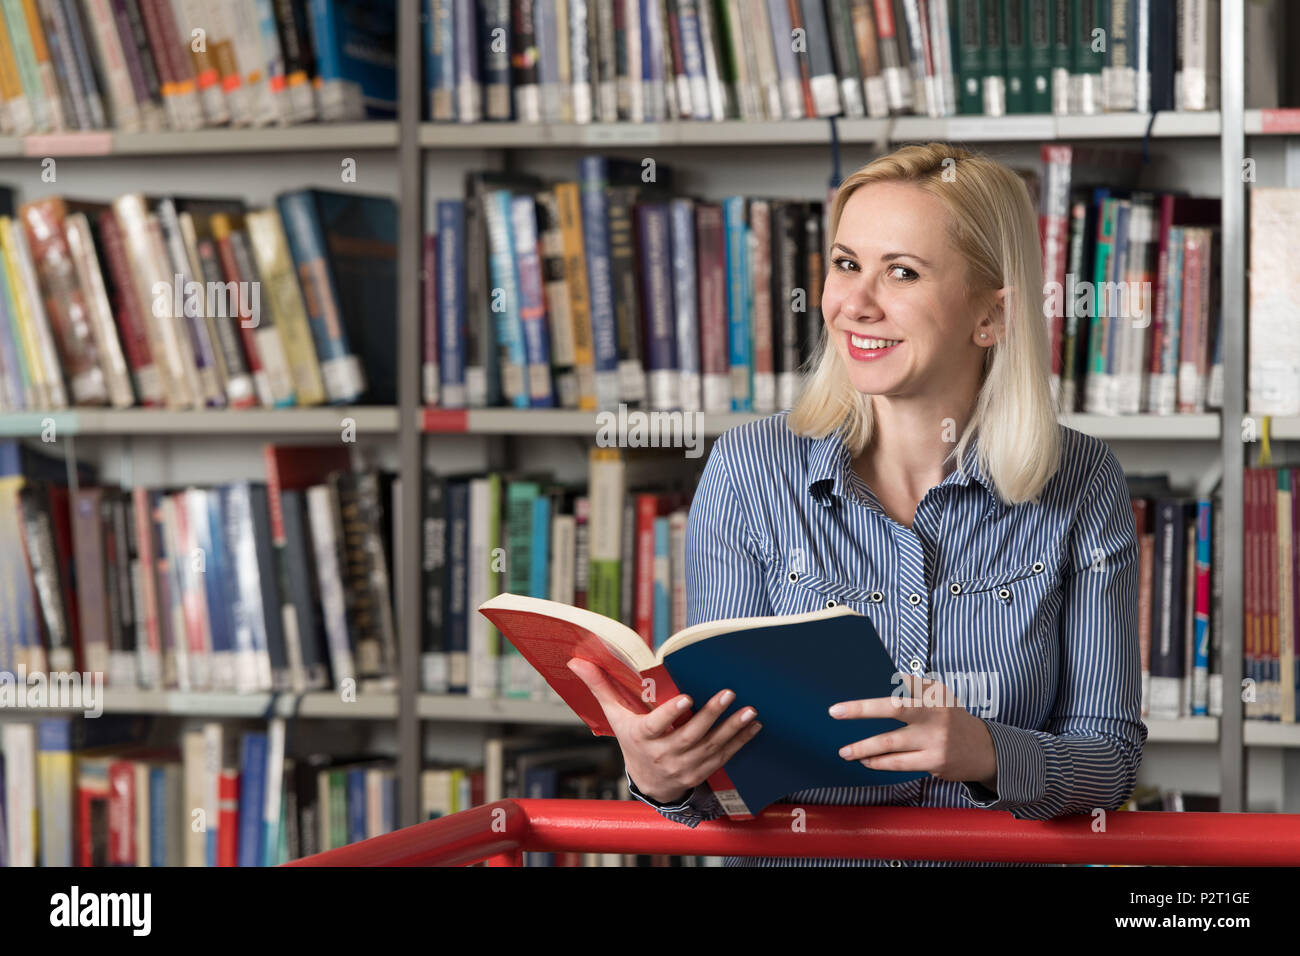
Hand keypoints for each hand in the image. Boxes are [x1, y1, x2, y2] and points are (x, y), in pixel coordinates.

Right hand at [566, 657, 762, 805]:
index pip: (657, 726)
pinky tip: (753, 726)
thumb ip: (600, 687)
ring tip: (749, 711)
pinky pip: (723, 757)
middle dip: (711, 715)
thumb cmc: (631, 739)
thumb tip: (575, 660)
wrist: (648, 783)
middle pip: (690, 735)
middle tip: (728, 693)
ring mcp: (685, 766)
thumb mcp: (615, 716)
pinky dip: (740, 742)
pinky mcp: (701, 772)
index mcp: (643, 737)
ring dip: (732, 729)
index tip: (687, 698)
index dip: (671, 713)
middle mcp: (664, 754)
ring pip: (711, 747)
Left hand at [829, 674, 997, 790]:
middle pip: (894, 708)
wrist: (985, 750)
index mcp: (934, 695)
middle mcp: (936, 714)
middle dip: (862, 709)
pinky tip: (866, 761)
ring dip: (864, 748)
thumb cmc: (952, 718)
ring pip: (891, 743)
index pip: (904, 682)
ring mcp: (935, 740)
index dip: (884, 677)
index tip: (856, 681)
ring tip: (845, 751)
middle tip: (836, 712)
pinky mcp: (934, 762)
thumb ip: (915, 686)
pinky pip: (899, 763)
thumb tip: (887, 679)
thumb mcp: (940, 696)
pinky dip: (879, 762)